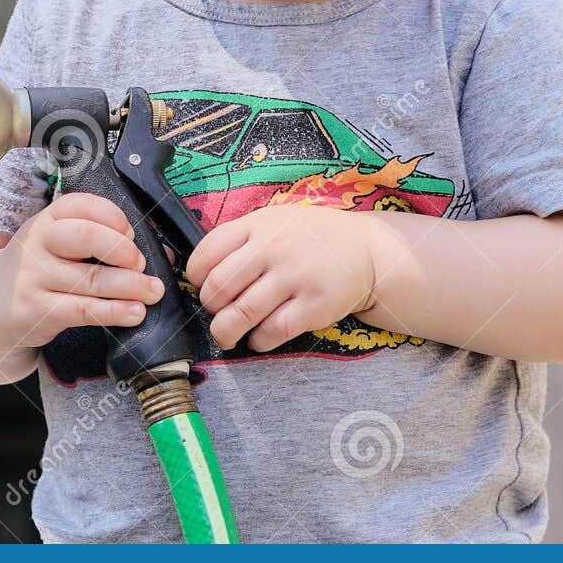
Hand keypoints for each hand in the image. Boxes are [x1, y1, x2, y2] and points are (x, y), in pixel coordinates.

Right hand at [0, 192, 165, 348]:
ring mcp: (35, 278)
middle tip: (140, 264)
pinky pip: (83, 311)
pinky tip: (134, 312)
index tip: (131, 234)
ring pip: (90, 279)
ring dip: (130, 286)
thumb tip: (156, 251)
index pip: (82, 205)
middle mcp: (38, 243)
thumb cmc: (40, 266)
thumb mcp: (56, 241)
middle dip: (122, 250)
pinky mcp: (37, 310)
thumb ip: (95, 238)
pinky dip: (114, 311)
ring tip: (153, 291)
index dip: (114, 217)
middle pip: (86, 237)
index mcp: (47, 219)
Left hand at [185, 204, 378, 351]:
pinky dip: (258, 341)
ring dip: (225, 332)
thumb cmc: (309, 238)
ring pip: (239, 315)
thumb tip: (198, 272)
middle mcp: (273, 248)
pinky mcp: (313, 306)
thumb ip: (239, 240)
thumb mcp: (273, 222)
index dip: (196, 278)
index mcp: (257, 225)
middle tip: (218, 312)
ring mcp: (294, 277)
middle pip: (218, 288)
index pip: (205, 254)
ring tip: (228, 334)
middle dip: (210, 308)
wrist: (366, 250)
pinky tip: (261, 335)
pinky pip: (271, 332)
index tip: (204, 286)